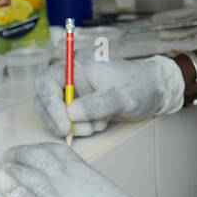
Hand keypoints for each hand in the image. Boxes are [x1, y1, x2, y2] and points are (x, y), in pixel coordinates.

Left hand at [0, 142, 181, 196]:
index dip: (30, 149)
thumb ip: (86, 192)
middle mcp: (72, 182)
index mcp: (86, 174)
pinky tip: (3, 184)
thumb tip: (72, 196)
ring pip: (30, 176)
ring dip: (7, 170)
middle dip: (12, 157)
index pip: (52, 150)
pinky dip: (15, 191)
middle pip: (35, 158)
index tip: (15, 154)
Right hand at [33, 55, 184, 138]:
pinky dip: (79, 128)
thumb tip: (71, 114)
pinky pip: (67, 121)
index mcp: (76, 64)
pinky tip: (99, 124)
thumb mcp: (120, 96)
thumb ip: (96, 105)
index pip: (46, 83)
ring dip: (73, 126)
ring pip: (55, 114)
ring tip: (97, 126)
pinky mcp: (78, 106)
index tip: (65, 126)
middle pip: (45, 100)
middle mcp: (70, 76)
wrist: (152, 92)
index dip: (50, 106)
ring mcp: (73, 92)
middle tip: (81, 131)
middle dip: (60, 120)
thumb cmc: (137, 86)